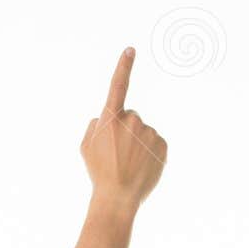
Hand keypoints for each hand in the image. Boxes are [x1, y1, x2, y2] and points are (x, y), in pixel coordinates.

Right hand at [81, 47, 166, 213]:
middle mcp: (132, 120)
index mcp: (110, 119)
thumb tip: (105, 119)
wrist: (118, 197)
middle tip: (116, 155)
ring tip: (128, 164)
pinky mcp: (162, 144)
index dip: (123, 67)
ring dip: (137, 143)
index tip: (130, 49)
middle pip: (130, 117)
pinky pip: (154, 142)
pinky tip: (140, 167)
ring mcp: (149, 132)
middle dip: (124, 130)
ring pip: (142, 131)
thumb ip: (95, 126)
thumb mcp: (86, 147)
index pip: (118, 86)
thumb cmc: (99, 172)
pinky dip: (149, 152)